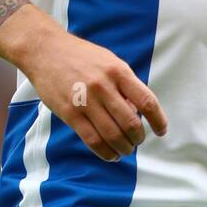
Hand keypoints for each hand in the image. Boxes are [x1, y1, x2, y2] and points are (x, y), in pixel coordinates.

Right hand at [25, 27, 167, 161]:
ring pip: (112, 135)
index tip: (161, 131)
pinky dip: (105, 152)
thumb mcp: (110, 61)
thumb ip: (125, 85)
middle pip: (130, 122)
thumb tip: (137, 113)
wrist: (45, 51)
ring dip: (124, 148)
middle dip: (138, 138)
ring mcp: (85, 101)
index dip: (158, 120)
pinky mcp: (70, 113)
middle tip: (138, 141)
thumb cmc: (81, 57)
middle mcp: (104, 86)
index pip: (147, 101)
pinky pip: (92, 140)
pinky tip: (111, 155)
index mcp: (118, 71)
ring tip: (126, 150)